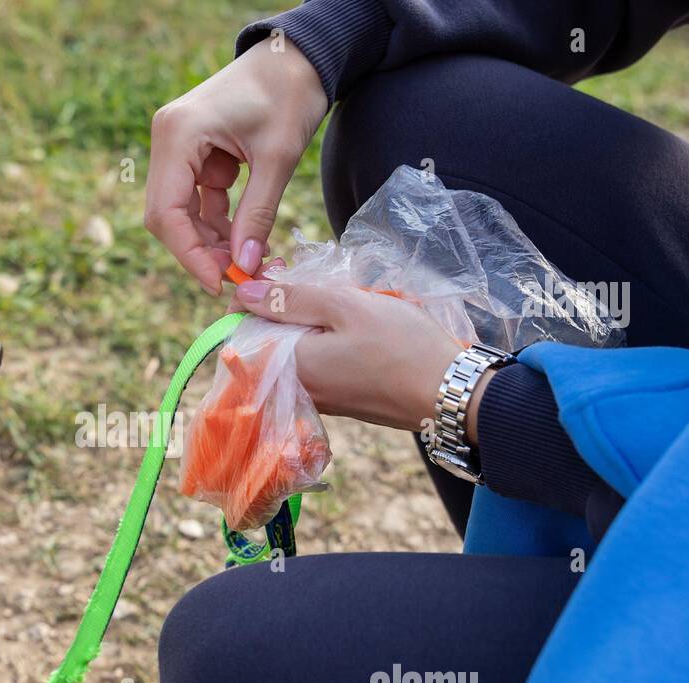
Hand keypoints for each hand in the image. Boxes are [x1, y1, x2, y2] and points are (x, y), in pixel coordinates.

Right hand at [144, 37, 328, 294]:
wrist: (296, 56)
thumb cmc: (290, 93)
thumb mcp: (278, 159)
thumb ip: (257, 215)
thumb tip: (245, 266)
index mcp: (179, 134)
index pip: (167, 212)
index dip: (189, 255)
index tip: (220, 283)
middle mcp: (167, 139)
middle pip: (167, 216)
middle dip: (199, 251)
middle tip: (238, 276)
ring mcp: (177, 146)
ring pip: (180, 213)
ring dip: (210, 241)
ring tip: (248, 260)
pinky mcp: (192, 154)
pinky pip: (196, 201)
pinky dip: (217, 224)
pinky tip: (244, 239)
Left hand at [233, 279, 465, 432]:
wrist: (447, 392)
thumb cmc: (400, 344)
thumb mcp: (345, 307)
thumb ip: (291, 299)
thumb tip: (243, 293)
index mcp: (289, 365)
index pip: (241, 334)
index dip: (250, 300)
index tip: (274, 275)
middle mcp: (297, 388)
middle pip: (268, 342)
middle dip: (282, 308)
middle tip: (313, 280)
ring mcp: (320, 398)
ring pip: (295, 352)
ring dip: (307, 323)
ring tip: (340, 299)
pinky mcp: (340, 401)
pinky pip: (317, 366)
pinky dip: (325, 341)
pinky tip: (352, 325)